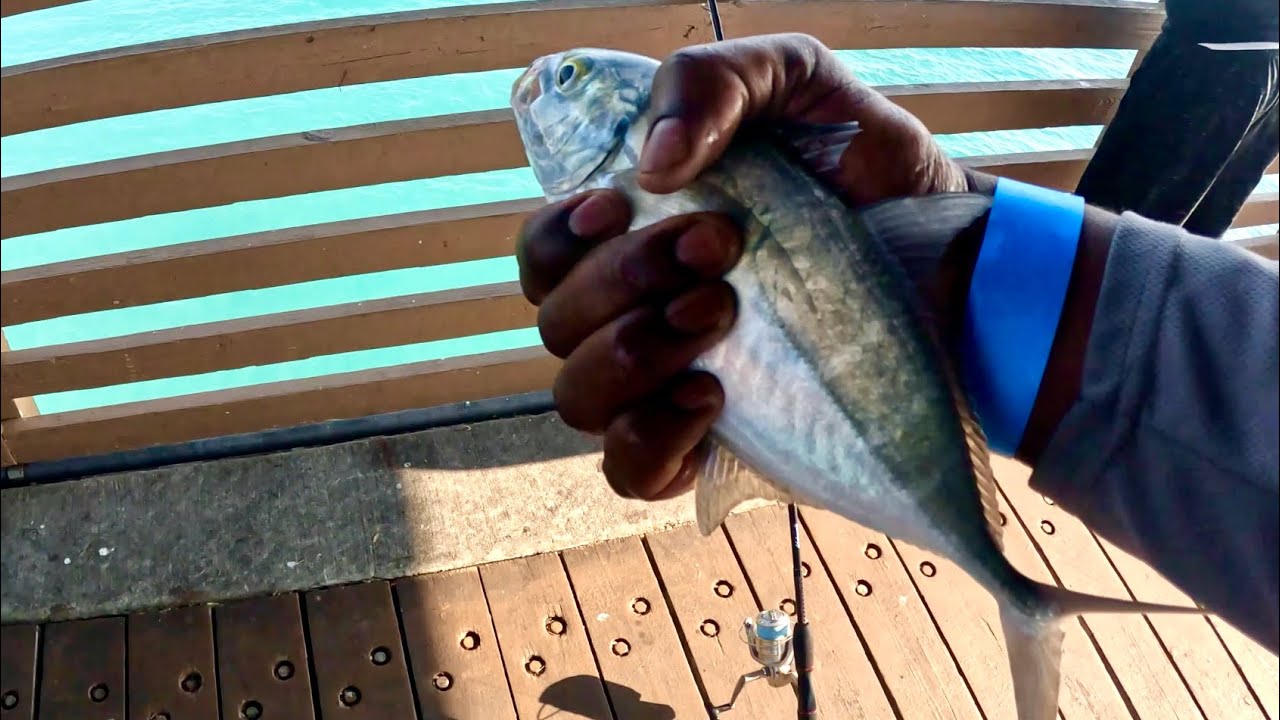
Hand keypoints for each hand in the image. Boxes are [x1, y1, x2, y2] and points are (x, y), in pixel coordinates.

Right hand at [517, 33, 966, 500]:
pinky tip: (710, 400)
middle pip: (556, 325)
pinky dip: (650, 440)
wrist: (952, 258)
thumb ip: (715, 83)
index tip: (620, 207)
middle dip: (626, 282)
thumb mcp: (797, 83)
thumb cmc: (863, 169)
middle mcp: (634, 312)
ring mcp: (665, 385)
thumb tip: (650, 163)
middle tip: (721, 252)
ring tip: (720, 318)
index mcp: (633, 235)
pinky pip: (631, 473)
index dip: (558, 239)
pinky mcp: (709, 448)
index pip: (543, 254)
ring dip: (633, 354)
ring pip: (579, 399)